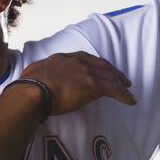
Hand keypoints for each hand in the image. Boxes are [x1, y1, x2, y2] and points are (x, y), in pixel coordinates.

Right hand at [21, 51, 135, 114]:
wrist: (33, 92)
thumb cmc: (29, 86)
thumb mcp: (32, 72)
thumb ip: (37, 72)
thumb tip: (30, 76)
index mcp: (64, 58)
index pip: (85, 59)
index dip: (95, 64)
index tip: (100, 69)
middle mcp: (78, 62)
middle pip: (101, 65)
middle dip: (113, 71)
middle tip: (121, 78)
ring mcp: (87, 73)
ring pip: (109, 76)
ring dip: (121, 83)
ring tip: (128, 89)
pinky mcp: (93, 86)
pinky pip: (114, 89)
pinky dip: (124, 94)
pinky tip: (130, 100)